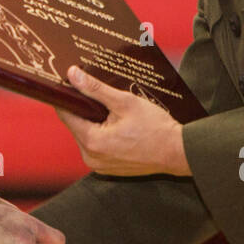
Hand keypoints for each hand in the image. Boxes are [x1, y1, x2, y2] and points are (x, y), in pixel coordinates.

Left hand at [59, 66, 190, 175]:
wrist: (178, 152)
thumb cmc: (156, 128)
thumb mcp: (125, 102)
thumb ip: (96, 89)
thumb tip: (73, 75)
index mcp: (92, 141)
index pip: (66, 114)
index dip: (67, 97)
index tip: (68, 83)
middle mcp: (91, 157)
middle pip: (76, 125)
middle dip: (83, 108)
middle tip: (94, 91)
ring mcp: (100, 165)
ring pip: (87, 135)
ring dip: (94, 121)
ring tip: (108, 106)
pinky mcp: (108, 168)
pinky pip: (98, 146)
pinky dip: (102, 133)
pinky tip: (115, 122)